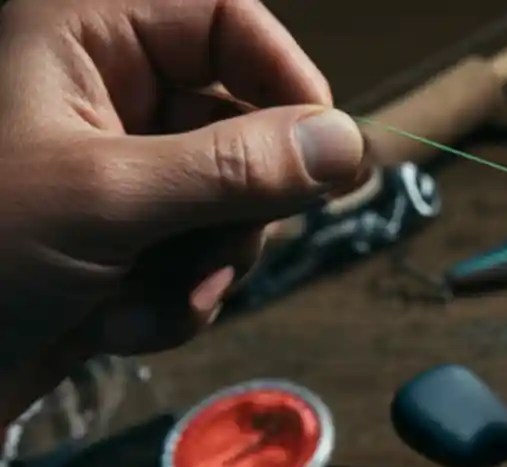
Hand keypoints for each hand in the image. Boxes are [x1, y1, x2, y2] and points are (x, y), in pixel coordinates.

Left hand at [0, 0, 365, 421]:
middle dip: (235, 212)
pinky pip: (203, 254)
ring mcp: (122, 168)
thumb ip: (236, 168)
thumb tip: (350, 143)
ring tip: (143, 307)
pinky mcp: (128, 235)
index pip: (229, 21)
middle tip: (210, 261)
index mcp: (86, 38)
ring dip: (205, 269)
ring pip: (235, 201)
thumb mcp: (109, 202)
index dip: (287, 84)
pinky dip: (177, 300)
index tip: (325, 159)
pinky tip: (117, 325)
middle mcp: (109, 91)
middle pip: (247, 124)